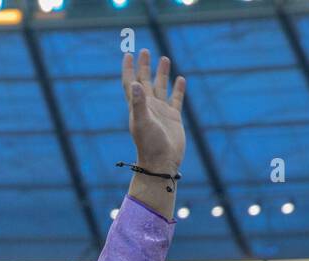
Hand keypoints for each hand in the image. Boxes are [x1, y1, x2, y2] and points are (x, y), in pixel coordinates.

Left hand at [122, 50, 185, 175]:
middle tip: (145, 50)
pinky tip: (180, 79)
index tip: (128, 54)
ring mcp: (161, 112)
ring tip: (164, 58)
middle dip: (144, 66)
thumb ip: (138, 103)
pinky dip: (178, 89)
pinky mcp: (174, 118)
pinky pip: (176, 99)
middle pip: (145, 81)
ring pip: (161, 87)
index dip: (128, 69)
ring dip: (162, 73)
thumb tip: (136, 83)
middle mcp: (148, 107)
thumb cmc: (149, 145)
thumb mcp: (142, 123)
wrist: (162, 162)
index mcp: (137, 107)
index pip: (130, 83)